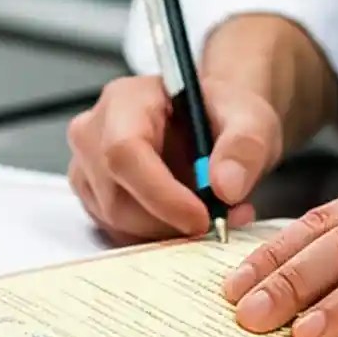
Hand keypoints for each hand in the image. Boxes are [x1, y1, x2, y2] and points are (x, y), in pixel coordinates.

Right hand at [66, 76, 282, 243]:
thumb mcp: (249, 118)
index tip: (202, 218)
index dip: (160, 194)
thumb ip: (243, 146)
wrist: (213, 123)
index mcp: (125, 100)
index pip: (124, 152)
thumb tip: (225, 187)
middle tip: (221, 219)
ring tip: (213, 213)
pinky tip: (188, 217)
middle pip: (116, 197)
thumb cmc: (222, 113)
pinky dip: (157, 236)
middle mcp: (94, 132)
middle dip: (170, 221)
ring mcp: (87, 167)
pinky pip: (118, 233)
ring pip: (117, 222)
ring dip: (168, 231)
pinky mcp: (94, 198)